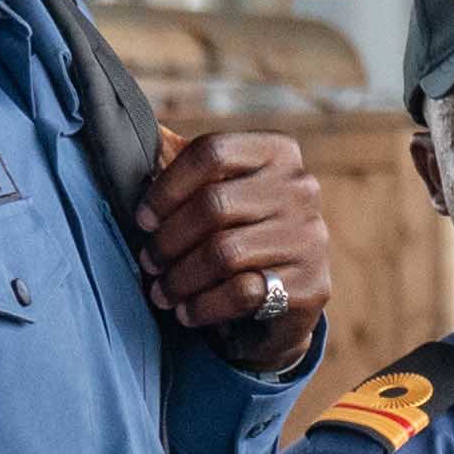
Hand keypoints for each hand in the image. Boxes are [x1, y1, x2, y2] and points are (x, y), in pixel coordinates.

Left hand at [134, 128, 332, 370]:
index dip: (167, 188)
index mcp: (277, 152)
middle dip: (168, 240)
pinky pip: (241, 293)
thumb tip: (143, 140)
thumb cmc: (243, 237)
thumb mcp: (223, 194)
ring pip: (224, 253)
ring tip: (161, 293)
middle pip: (213, 205)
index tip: (143, 220)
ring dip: (180, 278)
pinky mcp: (310, 285)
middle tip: (148, 262)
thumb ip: (191, 170)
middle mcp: (300, 188)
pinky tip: (186, 313)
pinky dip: (203, 306)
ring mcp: (309, 237)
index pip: (211, 153)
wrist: (290, 301)